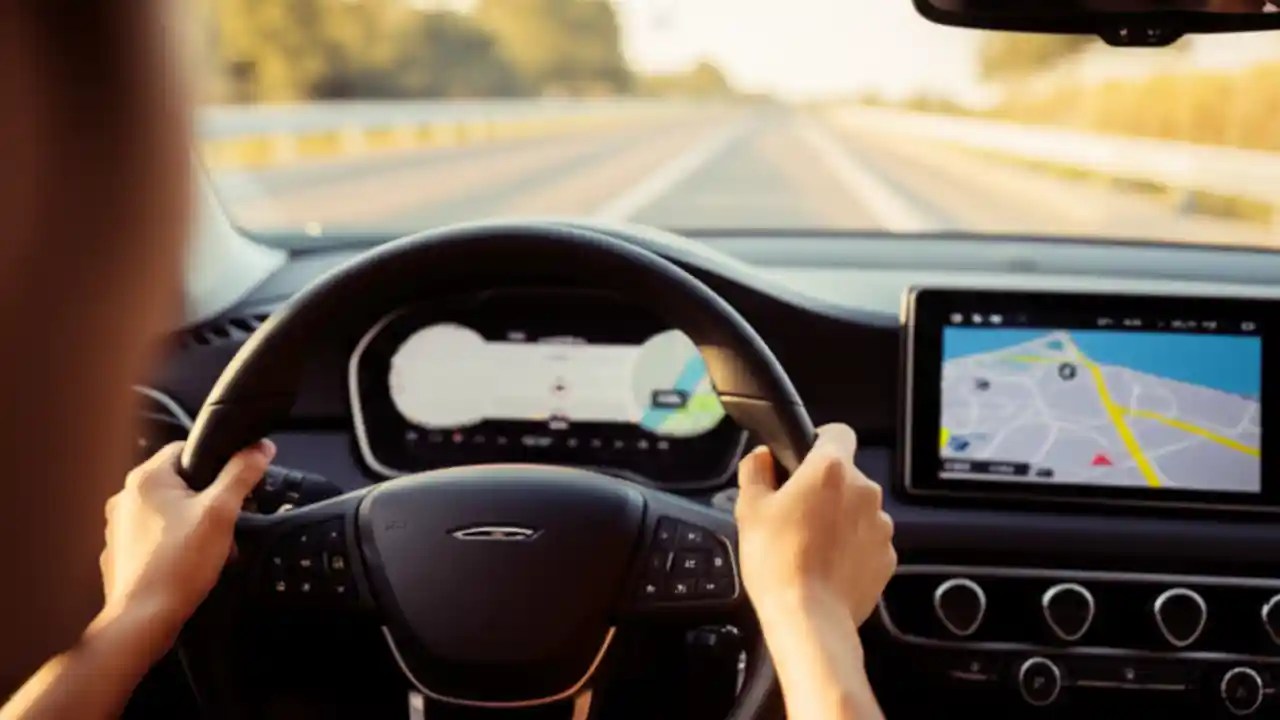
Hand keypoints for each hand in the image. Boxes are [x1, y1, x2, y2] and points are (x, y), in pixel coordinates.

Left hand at [99, 440, 274, 636]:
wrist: (143, 618)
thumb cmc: (180, 563)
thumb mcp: (221, 513)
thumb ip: (242, 474)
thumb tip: (260, 447)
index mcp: (146, 478)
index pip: (185, 449)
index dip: (215, 464)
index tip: (232, 487)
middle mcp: (124, 496)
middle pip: (178, 483)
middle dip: (207, 501)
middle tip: (225, 525)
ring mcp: (116, 525)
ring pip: (166, 511)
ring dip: (191, 524)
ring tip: (210, 549)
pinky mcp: (117, 551)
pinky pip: (152, 537)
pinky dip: (171, 544)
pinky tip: (186, 564)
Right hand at [735, 424, 895, 627]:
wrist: (809, 619)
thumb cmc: (777, 561)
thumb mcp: (750, 510)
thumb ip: (755, 472)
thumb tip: (761, 458)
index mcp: (831, 469)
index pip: (838, 432)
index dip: (819, 442)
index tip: (803, 461)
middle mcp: (864, 491)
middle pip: (846, 476)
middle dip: (825, 489)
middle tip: (795, 514)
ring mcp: (881, 525)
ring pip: (858, 509)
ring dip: (840, 519)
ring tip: (810, 545)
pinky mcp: (888, 557)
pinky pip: (868, 541)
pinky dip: (852, 548)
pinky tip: (827, 565)